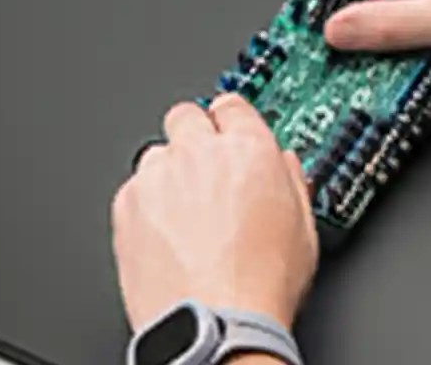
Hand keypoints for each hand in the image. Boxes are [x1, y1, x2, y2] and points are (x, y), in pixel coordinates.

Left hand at [112, 94, 318, 332]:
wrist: (216, 325)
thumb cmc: (260, 287)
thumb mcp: (304, 229)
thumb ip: (291, 182)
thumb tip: (284, 166)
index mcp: (249, 150)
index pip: (231, 105)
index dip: (230, 122)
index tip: (228, 134)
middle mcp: (199, 154)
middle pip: (186, 116)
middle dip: (194, 138)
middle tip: (204, 173)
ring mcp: (157, 178)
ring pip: (156, 154)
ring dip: (168, 174)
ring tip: (184, 216)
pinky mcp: (126, 205)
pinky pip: (132, 190)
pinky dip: (145, 206)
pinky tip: (164, 237)